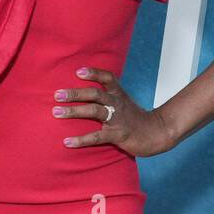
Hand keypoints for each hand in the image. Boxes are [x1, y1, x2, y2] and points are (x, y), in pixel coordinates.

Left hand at [53, 66, 177, 156]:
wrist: (157, 133)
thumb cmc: (136, 119)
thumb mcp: (124, 103)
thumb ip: (108, 98)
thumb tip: (84, 95)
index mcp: (119, 95)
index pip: (108, 78)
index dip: (94, 73)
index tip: (78, 71)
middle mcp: (117, 104)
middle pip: (96, 93)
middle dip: (75, 93)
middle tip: (57, 95)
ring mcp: (118, 119)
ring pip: (94, 111)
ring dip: (74, 111)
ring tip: (56, 112)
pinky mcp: (118, 135)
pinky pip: (97, 136)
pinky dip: (81, 139)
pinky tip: (67, 142)